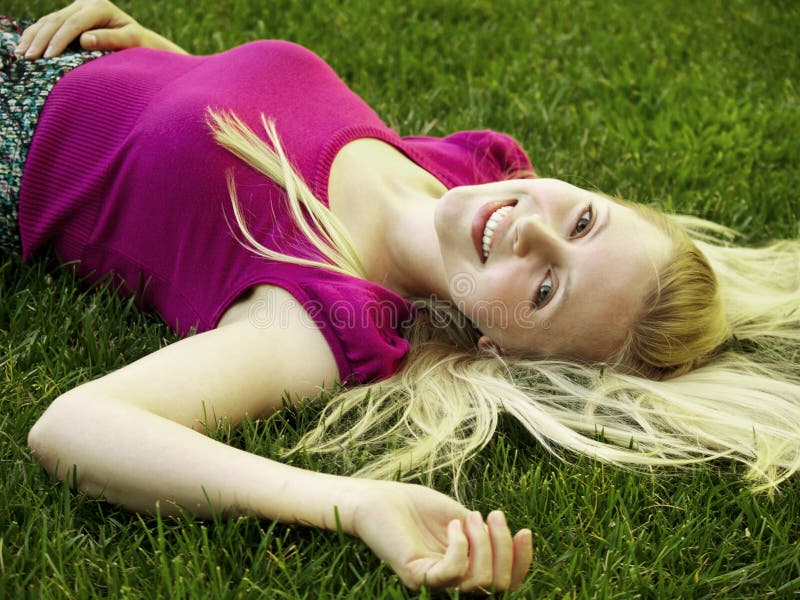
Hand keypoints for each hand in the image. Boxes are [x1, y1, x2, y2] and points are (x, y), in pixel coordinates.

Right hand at [16, 0, 184, 59]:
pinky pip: (48, 24)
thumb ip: (110, 39)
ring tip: (22, 54)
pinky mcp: (69, 16)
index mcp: (99, 6)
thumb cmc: (138, 45)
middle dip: (41, 40)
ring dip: (33, 37)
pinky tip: (23, 46)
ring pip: (48, 21)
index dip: (60, 40)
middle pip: (57, 20)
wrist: (140, 41)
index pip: (74, 23)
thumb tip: (84, 40)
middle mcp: (85, 3)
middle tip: (29, 57)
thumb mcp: (131, 42)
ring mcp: (75, 8)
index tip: (49, 57)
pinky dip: (34, 35)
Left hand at [352, 481, 531, 591]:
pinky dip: (460, 546)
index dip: (521, 562)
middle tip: (494, 514)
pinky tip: (453, 525)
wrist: (381, 499)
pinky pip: (452, 573)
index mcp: (466, 573)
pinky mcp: (416, 577)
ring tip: (468, 516)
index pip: (504, 584)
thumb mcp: (463, 520)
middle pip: (498, 587)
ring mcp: (433, 584)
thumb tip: (514, 543)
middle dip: (503, 548)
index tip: (524, 530)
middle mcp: (452, 585)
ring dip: (484, 544)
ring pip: (479, 583)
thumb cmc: (418, 508)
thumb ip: (485, 537)